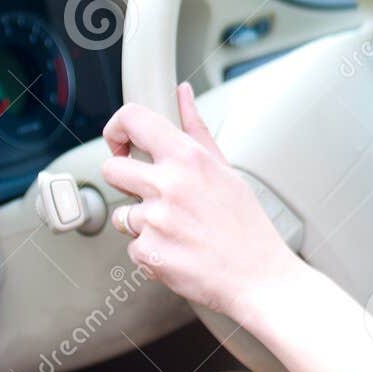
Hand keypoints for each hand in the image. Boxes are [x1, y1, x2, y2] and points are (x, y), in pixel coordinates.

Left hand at [99, 82, 300, 316]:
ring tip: (180, 232)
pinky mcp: (149, 254)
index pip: (132, 119)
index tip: (122, 145)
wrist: (260, 278)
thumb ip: (197, 129)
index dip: (117, 130)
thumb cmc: (247, 227)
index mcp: (189, 158)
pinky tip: (180, 253)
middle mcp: (169, 185)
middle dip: (127, 183)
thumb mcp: (226, 170)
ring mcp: (156, 221)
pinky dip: (152, 253)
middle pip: (111, 170)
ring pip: (123, 215)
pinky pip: (133, 247)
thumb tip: (182, 93)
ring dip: (144, 224)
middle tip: (156, 197)